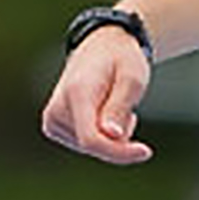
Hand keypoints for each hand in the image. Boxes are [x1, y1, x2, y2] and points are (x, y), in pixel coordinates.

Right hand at [40, 26, 153, 164]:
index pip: (91, 139)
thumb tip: (111, 135)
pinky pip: (86, 145)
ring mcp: (52, 120)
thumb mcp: (132, 77)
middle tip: (126, 105)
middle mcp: (57, 109)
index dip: (118, 152)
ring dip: (111, 133)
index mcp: (77, 92)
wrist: (100, 47)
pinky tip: (103, 111)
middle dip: (120, 136)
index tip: (146, 152)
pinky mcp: (53, 127)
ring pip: (92, 147)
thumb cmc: (120, 60)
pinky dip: (102, 134)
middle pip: (94, 145)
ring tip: (112, 103)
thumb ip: (120, 106)